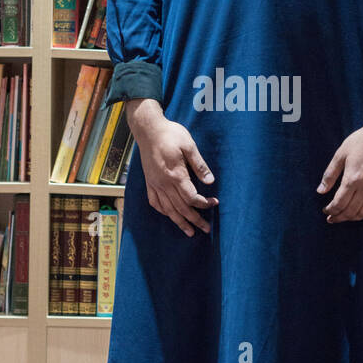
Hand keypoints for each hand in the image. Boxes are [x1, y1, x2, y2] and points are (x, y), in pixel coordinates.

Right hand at [126, 101, 217, 235]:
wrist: (148, 130)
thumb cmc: (170, 134)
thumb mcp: (189, 145)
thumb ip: (199, 165)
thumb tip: (210, 181)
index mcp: (175, 174)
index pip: (191, 197)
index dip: (204, 203)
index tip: (214, 202)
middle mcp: (164, 183)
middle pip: (181, 208)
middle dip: (195, 220)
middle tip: (206, 229)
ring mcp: (155, 184)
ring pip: (168, 209)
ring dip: (180, 222)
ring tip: (190, 232)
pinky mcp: (149, 182)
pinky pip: (155, 202)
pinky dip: (164, 212)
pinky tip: (170, 216)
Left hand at [316, 107, 362, 222]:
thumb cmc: (362, 142)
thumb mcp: (341, 154)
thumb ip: (330, 174)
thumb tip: (320, 191)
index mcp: (352, 179)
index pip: (339, 203)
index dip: (331, 210)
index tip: (326, 211)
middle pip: (351, 211)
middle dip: (339, 217)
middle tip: (332, 218)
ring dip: (353, 218)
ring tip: (345, 216)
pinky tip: (362, 212)